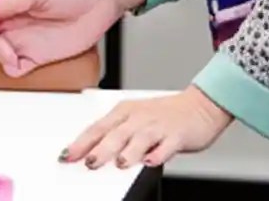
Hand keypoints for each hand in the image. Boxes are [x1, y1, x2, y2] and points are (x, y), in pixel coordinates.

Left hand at [61, 86, 232, 168]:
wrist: (201, 105)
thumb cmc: (164, 115)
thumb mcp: (135, 119)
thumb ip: (116, 135)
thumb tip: (91, 153)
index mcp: (125, 111)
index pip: (98, 127)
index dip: (82, 142)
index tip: (67, 155)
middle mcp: (139, 117)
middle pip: (116, 133)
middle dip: (101, 149)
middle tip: (88, 163)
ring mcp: (159, 125)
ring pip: (140, 138)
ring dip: (130, 150)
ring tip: (120, 163)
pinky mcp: (178, 135)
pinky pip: (167, 145)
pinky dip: (159, 153)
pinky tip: (152, 161)